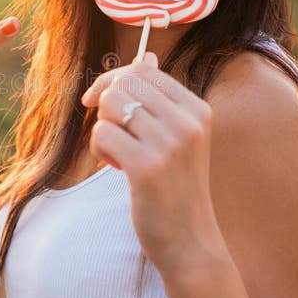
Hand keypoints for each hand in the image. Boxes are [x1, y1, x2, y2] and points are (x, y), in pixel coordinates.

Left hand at [81, 53, 217, 272]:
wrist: (189, 241)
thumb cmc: (176, 188)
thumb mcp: (178, 138)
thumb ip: (161, 99)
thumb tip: (146, 56)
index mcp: (197, 110)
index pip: (144, 70)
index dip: (113, 82)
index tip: (100, 103)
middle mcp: (189, 122)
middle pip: (124, 83)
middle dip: (105, 105)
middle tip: (112, 135)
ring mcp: (171, 144)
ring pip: (111, 106)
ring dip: (103, 129)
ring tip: (117, 154)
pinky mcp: (149, 168)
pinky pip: (102, 134)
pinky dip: (99, 150)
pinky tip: (116, 168)